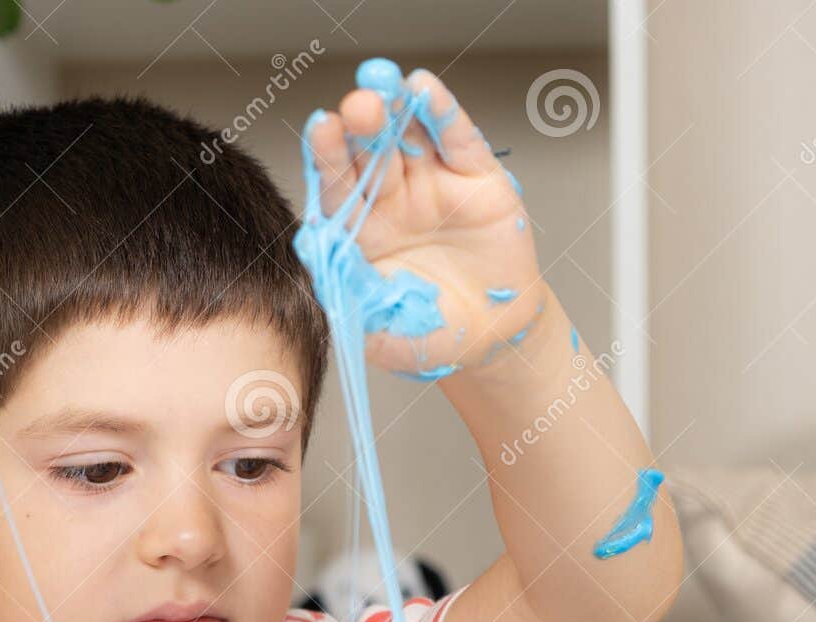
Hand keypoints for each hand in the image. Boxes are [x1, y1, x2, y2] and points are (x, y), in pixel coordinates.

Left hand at [307, 69, 543, 378]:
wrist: (494, 335)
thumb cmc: (434, 333)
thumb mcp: (392, 336)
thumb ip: (364, 316)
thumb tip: (333, 291)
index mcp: (359, 235)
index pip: (336, 191)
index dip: (329, 160)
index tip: (321, 130)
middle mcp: (390, 202)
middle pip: (369, 156)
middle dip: (360, 129)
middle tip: (353, 107)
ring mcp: (431, 185)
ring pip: (408, 138)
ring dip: (394, 113)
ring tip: (382, 91)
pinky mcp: (475, 178)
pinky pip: (456, 140)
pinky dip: (443, 113)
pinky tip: (424, 90)